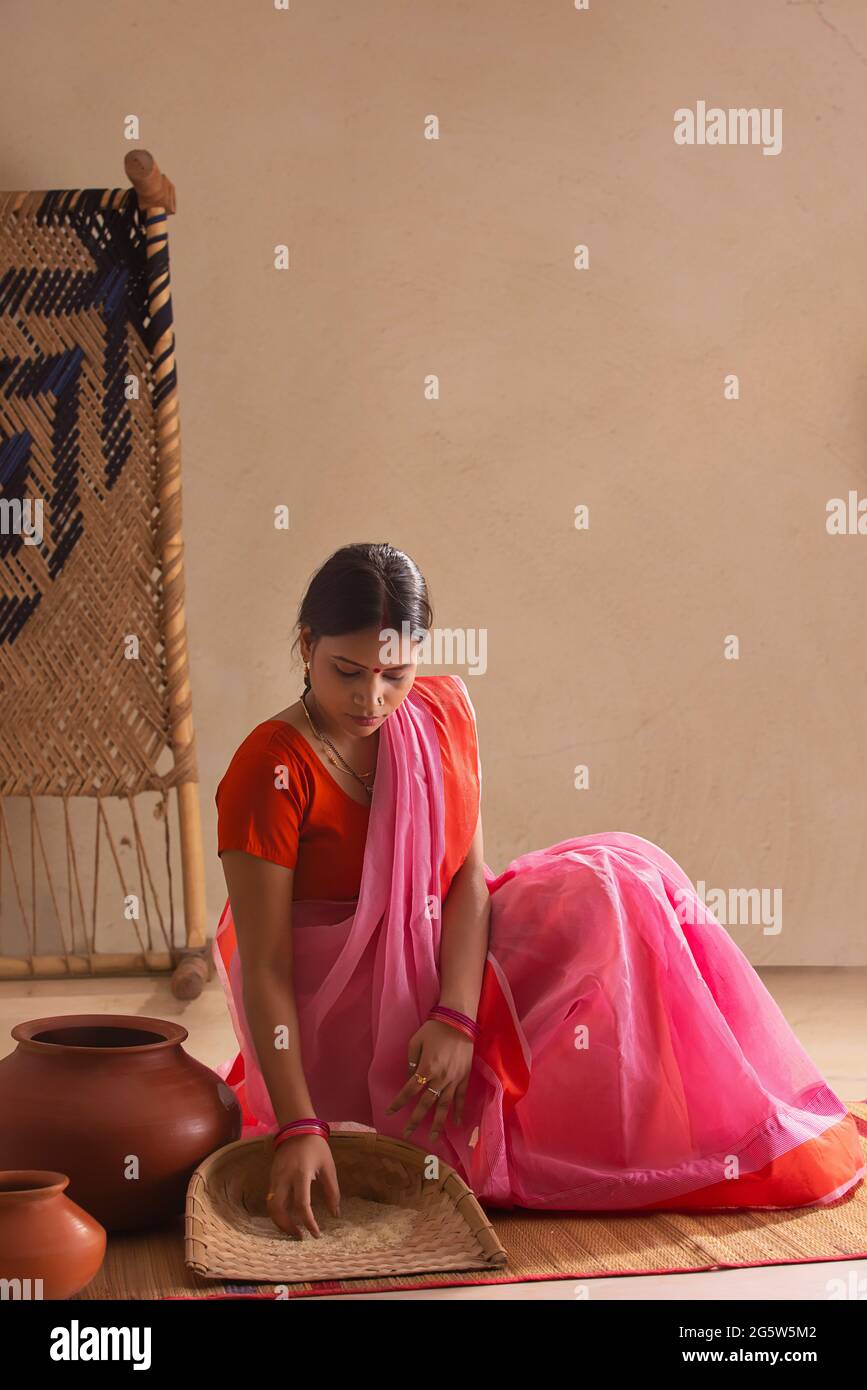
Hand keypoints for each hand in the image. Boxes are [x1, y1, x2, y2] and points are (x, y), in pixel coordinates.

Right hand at [266, 1133, 340, 1239]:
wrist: (297, 1128)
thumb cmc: (316, 1147)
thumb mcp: (328, 1167)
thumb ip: (332, 1191)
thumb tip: (334, 1214)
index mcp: (301, 1174)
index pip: (302, 1205)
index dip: (309, 1222)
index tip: (316, 1234)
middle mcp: (284, 1177)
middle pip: (277, 1209)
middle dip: (287, 1227)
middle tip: (300, 1236)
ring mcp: (275, 1177)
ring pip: (270, 1206)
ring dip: (280, 1222)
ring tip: (293, 1230)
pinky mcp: (271, 1177)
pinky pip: (270, 1199)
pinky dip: (277, 1212)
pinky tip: (288, 1217)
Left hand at [385, 1019, 473, 1141]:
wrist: (458, 1022)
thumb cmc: (434, 1030)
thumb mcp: (415, 1042)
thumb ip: (411, 1061)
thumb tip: (410, 1078)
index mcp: (425, 1069)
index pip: (409, 1091)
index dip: (399, 1103)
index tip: (390, 1112)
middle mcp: (439, 1079)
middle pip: (426, 1104)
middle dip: (415, 1120)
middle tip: (407, 1134)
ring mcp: (453, 1080)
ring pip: (444, 1106)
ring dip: (438, 1123)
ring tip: (432, 1138)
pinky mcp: (464, 1078)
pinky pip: (461, 1098)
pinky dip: (458, 1111)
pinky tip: (455, 1123)